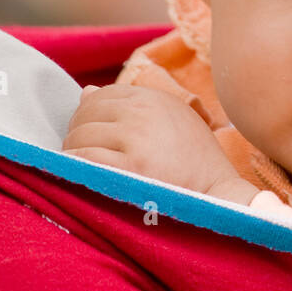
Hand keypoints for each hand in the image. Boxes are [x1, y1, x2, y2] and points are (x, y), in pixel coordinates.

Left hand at [62, 84, 258, 203]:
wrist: (218, 197)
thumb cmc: (195, 164)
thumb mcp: (171, 122)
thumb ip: (130, 106)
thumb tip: (84, 93)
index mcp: (155, 97)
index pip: (100, 96)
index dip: (89, 117)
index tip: (93, 139)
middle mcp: (145, 111)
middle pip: (86, 114)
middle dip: (79, 135)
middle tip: (85, 157)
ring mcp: (137, 137)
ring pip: (80, 136)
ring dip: (75, 154)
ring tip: (86, 170)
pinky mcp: (131, 166)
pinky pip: (82, 159)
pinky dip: (73, 167)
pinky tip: (79, 178)